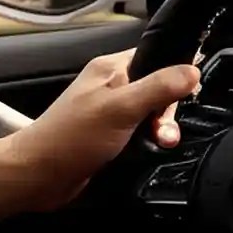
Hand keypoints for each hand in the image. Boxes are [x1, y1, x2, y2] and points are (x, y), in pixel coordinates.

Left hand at [7, 49, 200, 210]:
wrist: (39, 176)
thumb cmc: (72, 138)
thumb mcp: (122, 107)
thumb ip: (159, 87)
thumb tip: (193, 71)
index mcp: (111, 69)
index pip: (156, 56)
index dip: (176, 72)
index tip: (186, 93)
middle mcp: (112, 87)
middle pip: (160, 89)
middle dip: (169, 111)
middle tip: (162, 130)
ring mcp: (112, 112)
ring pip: (154, 114)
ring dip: (162, 130)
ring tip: (160, 144)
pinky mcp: (113, 136)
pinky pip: (144, 133)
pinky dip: (151, 143)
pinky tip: (151, 151)